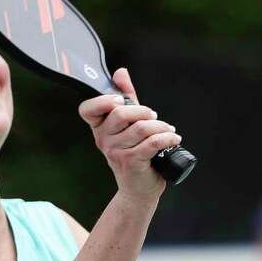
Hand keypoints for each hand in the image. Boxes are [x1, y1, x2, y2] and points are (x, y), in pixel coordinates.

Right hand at [77, 68, 179, 204]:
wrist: (139, 188)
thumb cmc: (135, 153)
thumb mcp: (130, 123)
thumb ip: (126, 97)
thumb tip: (120, 72)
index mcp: (99, 128)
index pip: (87, 110)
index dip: (102, 101)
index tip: (120, 100)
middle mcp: (103, 140)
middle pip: (120, 114)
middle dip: (143, 111)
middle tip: (154, 117)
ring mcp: (115, 152)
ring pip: (141, 128)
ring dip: (160, 126)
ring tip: (167, 129)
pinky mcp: (131, 162)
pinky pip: (152, 142)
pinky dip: (167, 137)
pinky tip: (173, 138)